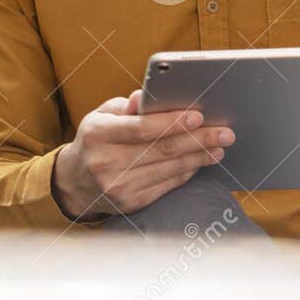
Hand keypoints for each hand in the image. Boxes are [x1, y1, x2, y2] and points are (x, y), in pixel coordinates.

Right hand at [52, 89, 233, 218]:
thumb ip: (125, 106)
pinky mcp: (130, 203)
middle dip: (198, 140)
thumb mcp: (101, 116)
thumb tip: (145, 96)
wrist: (75, 181)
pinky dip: (186, 172)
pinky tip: (199, 162)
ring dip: (198, 157)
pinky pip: (166, 185)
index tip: (199, 116)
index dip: (173, 122)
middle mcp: (105, 162)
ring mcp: (118, 186)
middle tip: (224, 133)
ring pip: (169, 169)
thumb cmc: (95, 140)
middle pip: (161, 150)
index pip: (142, 128)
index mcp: (97, 134)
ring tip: (218, 147)